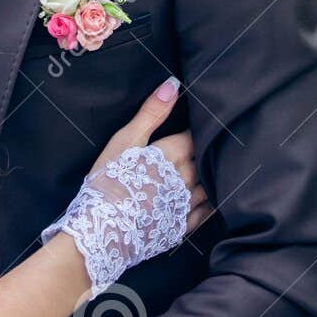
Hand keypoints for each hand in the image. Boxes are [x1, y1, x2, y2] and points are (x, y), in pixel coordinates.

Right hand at [90, 77, 210, 234]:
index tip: (202, 124)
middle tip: (212, 143)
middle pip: (205, 159)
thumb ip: (151, 113)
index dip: (197, 130)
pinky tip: (213, 199)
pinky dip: (212, 203)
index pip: (195, 136)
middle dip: (207, 151)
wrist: (102, 231)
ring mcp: (186, 204)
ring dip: (212, 176)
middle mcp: (186, 178)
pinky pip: (206, 212)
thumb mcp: (125, 141)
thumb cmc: (108, 181)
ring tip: (215, 169)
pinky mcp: (182, 226)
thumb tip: (173, 85)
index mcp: (173, 154)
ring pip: (210, 185)